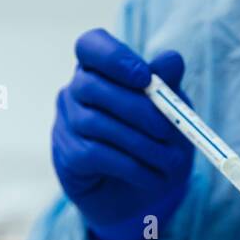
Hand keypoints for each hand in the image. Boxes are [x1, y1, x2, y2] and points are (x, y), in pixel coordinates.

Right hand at [52, 28, 194, 239]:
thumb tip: (172, 59)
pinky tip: (152, 178)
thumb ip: (168, 86)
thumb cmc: (157, 142)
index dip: (113, 57)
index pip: (90, 45)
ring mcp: (67, 123)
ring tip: (170, 162)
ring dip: (140, 143)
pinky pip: (95, 154)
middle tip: (167, 130)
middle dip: (135, 108)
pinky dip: (130, 166)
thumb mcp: (172, 112)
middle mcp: (76, 91)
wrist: (145, 194)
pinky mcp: (68, 156)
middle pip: (91, 85)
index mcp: (101, 69)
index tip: (144, 77)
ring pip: (95, 123)